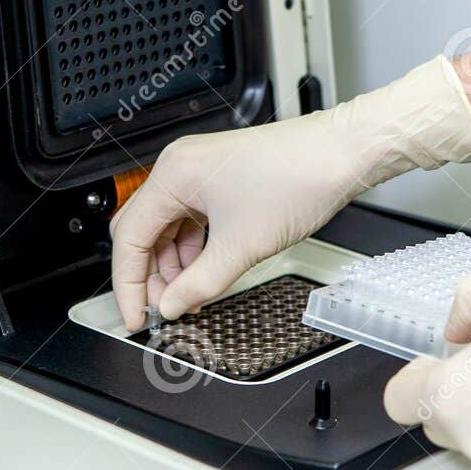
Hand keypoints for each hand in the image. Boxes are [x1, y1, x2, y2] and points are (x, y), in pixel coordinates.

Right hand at [110, 57, 470, 330]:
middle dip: (149, 275)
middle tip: (161, 310)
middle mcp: (181, 168)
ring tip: (188, 297)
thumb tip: (173, 305)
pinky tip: (206, 273)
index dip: (127, 283)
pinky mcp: (222, 180)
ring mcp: (201, 172)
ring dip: (173, 265)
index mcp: (174, 174)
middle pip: (143, 231)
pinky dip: (194, 250)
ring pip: (168, 228)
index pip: (129, 237)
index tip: (135, 315)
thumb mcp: (243, 246)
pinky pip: (192, 221)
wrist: (343, 153)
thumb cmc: (299, 177)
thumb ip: (200, 283)